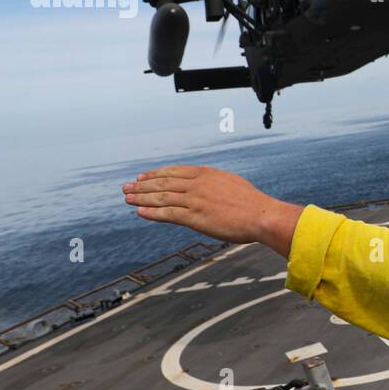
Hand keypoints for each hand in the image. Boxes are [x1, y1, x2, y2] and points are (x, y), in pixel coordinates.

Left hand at [122, 165, 303, 257]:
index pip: (174, 172)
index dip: (156, 174)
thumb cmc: (251, 203)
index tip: (143, 176)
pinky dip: (152, 213)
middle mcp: (198, 184)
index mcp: (206, 174)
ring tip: (127, 198)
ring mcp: (195, 200)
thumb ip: (214, 182)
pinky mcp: (196, 217)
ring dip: (142, 197)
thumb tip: (205, 181)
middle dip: (142, 185)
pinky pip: (168, 214)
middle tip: (127, 186)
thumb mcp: (231, 183)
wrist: (261, 215)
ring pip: (162, 197)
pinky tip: (140, 212)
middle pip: (163, 182)